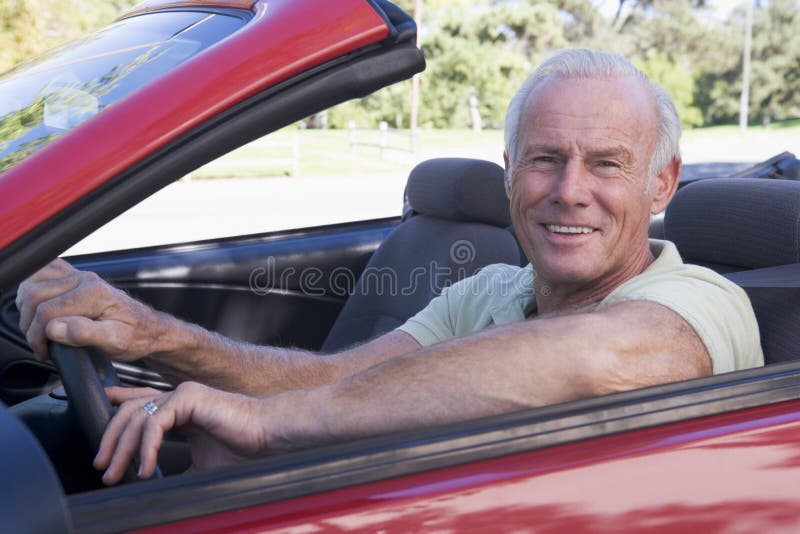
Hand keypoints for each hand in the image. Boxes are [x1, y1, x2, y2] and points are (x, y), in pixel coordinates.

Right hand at [16, 258, 170, 361]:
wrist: (148, 329)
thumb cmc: (136, 336)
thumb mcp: (116, 342)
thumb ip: (86, 334)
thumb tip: (57, 328)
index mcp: (93, 293)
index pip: (46, 311)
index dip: (37, 336)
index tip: (44, 352)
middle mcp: (84, 279)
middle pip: (34, 296)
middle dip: (29, 324)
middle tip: (41, 344)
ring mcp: (79, 276)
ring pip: (33, 283)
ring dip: (27, 308)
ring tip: (40, 330)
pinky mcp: (75, 277)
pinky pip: (43, 274)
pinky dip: (32, 290)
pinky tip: (40, 310)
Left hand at [95, 383, 267, 484]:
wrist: (267, 437)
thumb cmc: (243, 450)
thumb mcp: (199, 466)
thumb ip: (176, 471)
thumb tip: (156, 493)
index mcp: (181, 409)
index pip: (140, 403)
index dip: (117, 406)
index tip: (101, 418)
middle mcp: (178, 397)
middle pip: (129, 411)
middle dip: (111, 440)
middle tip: (104, 468)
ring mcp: (181, 394)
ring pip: (136, 417)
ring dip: (122, 449)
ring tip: (117, 474)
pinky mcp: (188, 397)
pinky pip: (154, 422)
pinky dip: (146, 448)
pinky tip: (146, 469)